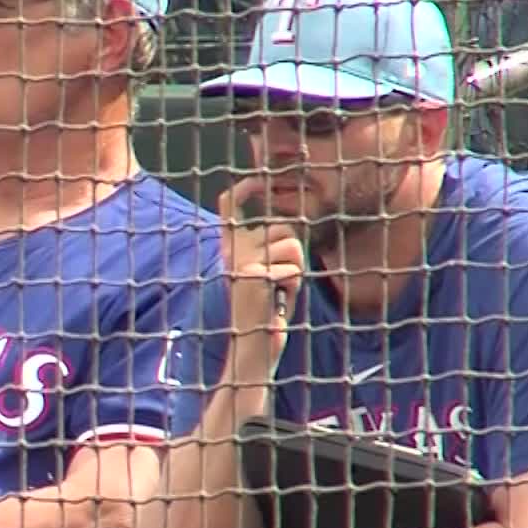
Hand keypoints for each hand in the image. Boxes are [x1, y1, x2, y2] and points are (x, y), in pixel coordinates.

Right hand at [216, 190, 304, 383]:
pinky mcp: (253, 275)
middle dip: (294, 252)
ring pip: (291, 244)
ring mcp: (240, 261)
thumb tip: (290, 225)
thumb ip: (273, 247)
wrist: (253, 347)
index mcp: (231, 247)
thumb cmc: (266, 309)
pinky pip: (292, 267)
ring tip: (280, 290)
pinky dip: (293, 286)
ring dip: (297, 269)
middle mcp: (231, 250)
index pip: (230, 207)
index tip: (255, 181)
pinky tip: (279, 300)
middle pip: (283, 227)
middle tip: (282, 281)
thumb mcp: (268, 272)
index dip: (245, 189)